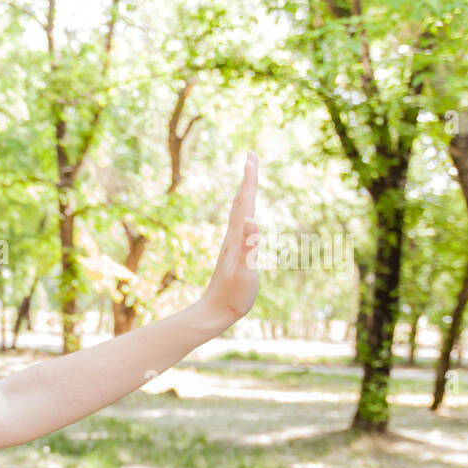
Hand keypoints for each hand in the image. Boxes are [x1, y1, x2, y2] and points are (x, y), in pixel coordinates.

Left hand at [198, 151, 259, 328]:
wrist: (214, 312)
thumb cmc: (232, 296)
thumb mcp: (245, 272)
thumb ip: (249, 247)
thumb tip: (252, 221)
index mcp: (238, 237)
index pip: (246, 202)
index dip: (250, 180)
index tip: (251, 157)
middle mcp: (234, 237)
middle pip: (241, 201)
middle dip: (247, 178)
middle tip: (251, 156)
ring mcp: (233, 244)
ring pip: (239, 211)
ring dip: (245, 191)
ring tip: (249, 177)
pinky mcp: (234, 252)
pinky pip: (241, 224)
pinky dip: (245, 211)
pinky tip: (246, 213)